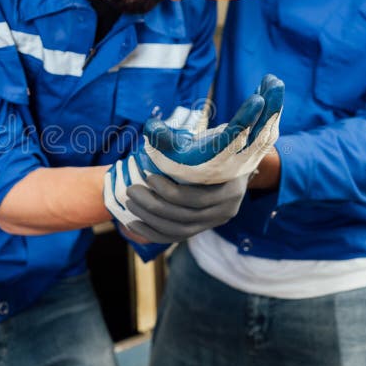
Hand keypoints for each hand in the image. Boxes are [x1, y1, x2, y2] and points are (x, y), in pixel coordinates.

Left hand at [103, 92, 266, 242]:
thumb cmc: (216, 150)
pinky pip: (175, 237)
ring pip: (179, 231)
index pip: (197, 198)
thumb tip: (152, 128)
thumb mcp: (208, 144)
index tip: (149, 177)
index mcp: (230, 189)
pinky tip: (132, 224)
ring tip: (130, 204)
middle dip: (154, 206)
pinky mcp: (202, 229)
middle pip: (185, 217)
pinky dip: (152, 233)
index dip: (170, 191)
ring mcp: (214, 223)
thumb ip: (183, 142)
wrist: (235, 167)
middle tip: (131, 190)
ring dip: (150, 220)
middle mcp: (225, 211)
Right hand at [143, 74, 283, 184]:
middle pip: (257, 136)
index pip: (233, 139)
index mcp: (213, 161)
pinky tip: (267, 89)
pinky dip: (270, 111)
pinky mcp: (252, 153)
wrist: (189, 182)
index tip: (258, 99)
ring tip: (274, 81)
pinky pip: (266, 131)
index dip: (246, 119)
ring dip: (273, 107)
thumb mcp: (163, 152)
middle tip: (276, 83)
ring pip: (266, 132)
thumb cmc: (174, 161)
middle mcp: (234, 163)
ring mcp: (246, 159)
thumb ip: (160, 138)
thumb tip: (151, 126)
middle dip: (268, 109)